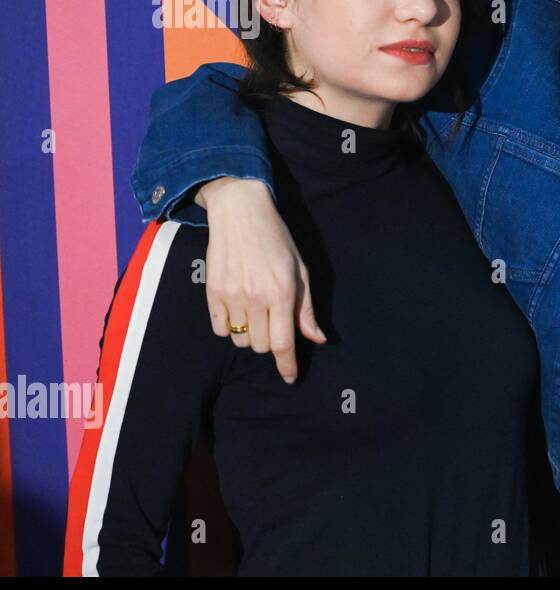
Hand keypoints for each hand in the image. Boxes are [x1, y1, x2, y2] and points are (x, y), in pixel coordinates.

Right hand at [197, 177, 326, 381]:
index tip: (290, 377)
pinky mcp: (212, 292)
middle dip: (268, 342)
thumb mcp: (300, 270)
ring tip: (254, 311)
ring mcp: (231, 296)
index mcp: (282, 292)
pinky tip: (237, 310)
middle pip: (260, 346)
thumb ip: (306, 308)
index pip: (283, 342)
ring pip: (240, 341)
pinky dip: (229, 328)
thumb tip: (317, 338)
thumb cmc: (276, 239)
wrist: (240, 212)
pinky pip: (220, 329)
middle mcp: (256, 298)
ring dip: (249, 335)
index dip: (287, 365)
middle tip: (272, 320)